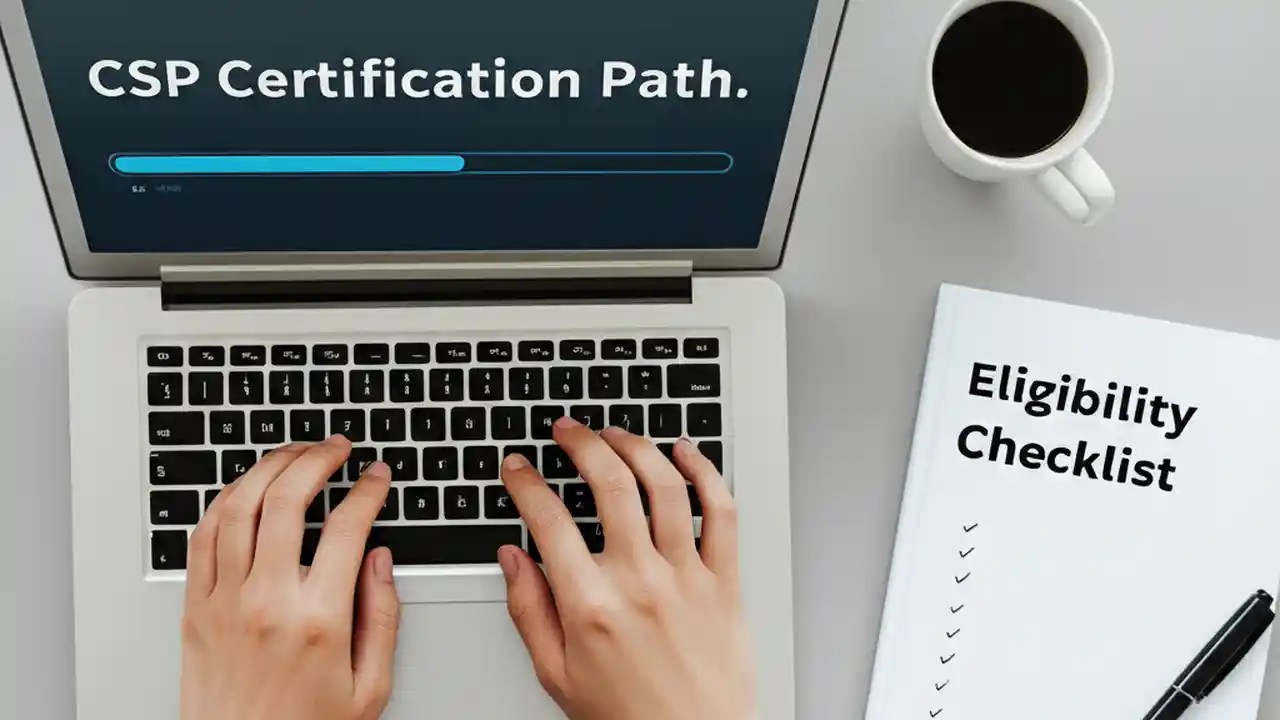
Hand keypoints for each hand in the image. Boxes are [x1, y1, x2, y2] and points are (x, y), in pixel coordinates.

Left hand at [179, 436, 401, 719]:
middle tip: (336, 447)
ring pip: (239, 507)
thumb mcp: (369, 688)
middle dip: (317, 459)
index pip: (347, 528)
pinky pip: (202, 536)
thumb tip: (379, 561)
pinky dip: (224, 500)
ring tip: (294, 454)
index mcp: (318, 621)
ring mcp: (224, 602)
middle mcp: (267, 602)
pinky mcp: (195, 608)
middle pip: (287, 500)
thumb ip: (382, 618)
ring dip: (269, 467)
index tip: (377, 477)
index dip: (367, 490)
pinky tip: (246, 488)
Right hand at [498, 417, 755, 719]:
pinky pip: (721, 511)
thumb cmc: (629, 719)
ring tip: (615, 434)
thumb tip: (511, 557)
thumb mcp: (557, 674)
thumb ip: (529, 610)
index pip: (547, 520)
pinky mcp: (725, 581)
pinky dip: (705, 472)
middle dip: (581, 443)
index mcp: (591, 606)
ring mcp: (687, 577)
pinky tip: (685, 453)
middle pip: (608, 484)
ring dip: (636, 446)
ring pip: (664, 485)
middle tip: (567, 431)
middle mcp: (640, 582)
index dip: (524, 483)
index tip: (517, 468)